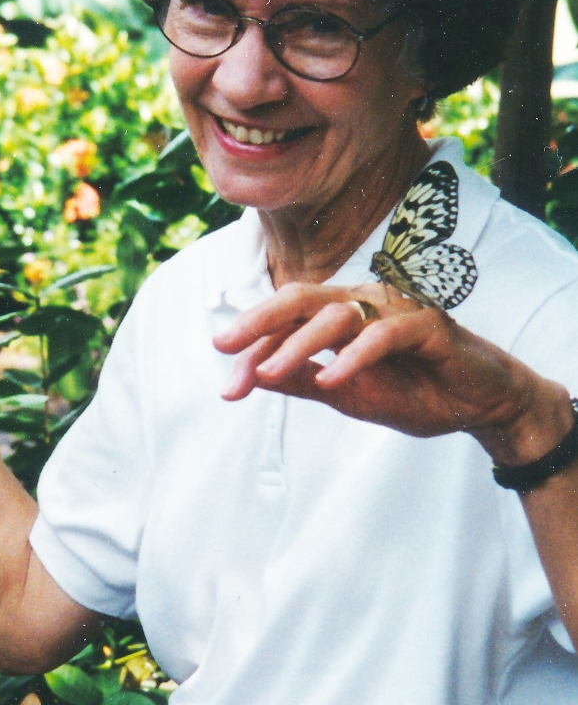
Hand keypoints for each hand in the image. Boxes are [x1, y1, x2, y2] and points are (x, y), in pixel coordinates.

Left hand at [213, 282, 571, 463]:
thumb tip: (255, 374)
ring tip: (267, 372)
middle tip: (224, 345)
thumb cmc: (414, 391)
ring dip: (299, 343)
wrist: (479, 406)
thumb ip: (304, 381)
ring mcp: (395, 309)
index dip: (254, 348)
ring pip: (337, 314)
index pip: (288, 322)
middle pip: (302, 299)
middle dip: (259, 319)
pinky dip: (355, 355)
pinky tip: (332, 378)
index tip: (226, 385)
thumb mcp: (348, 394)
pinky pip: (385, 334)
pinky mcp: (428, 325)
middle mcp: (363, 302)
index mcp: (341, 314)